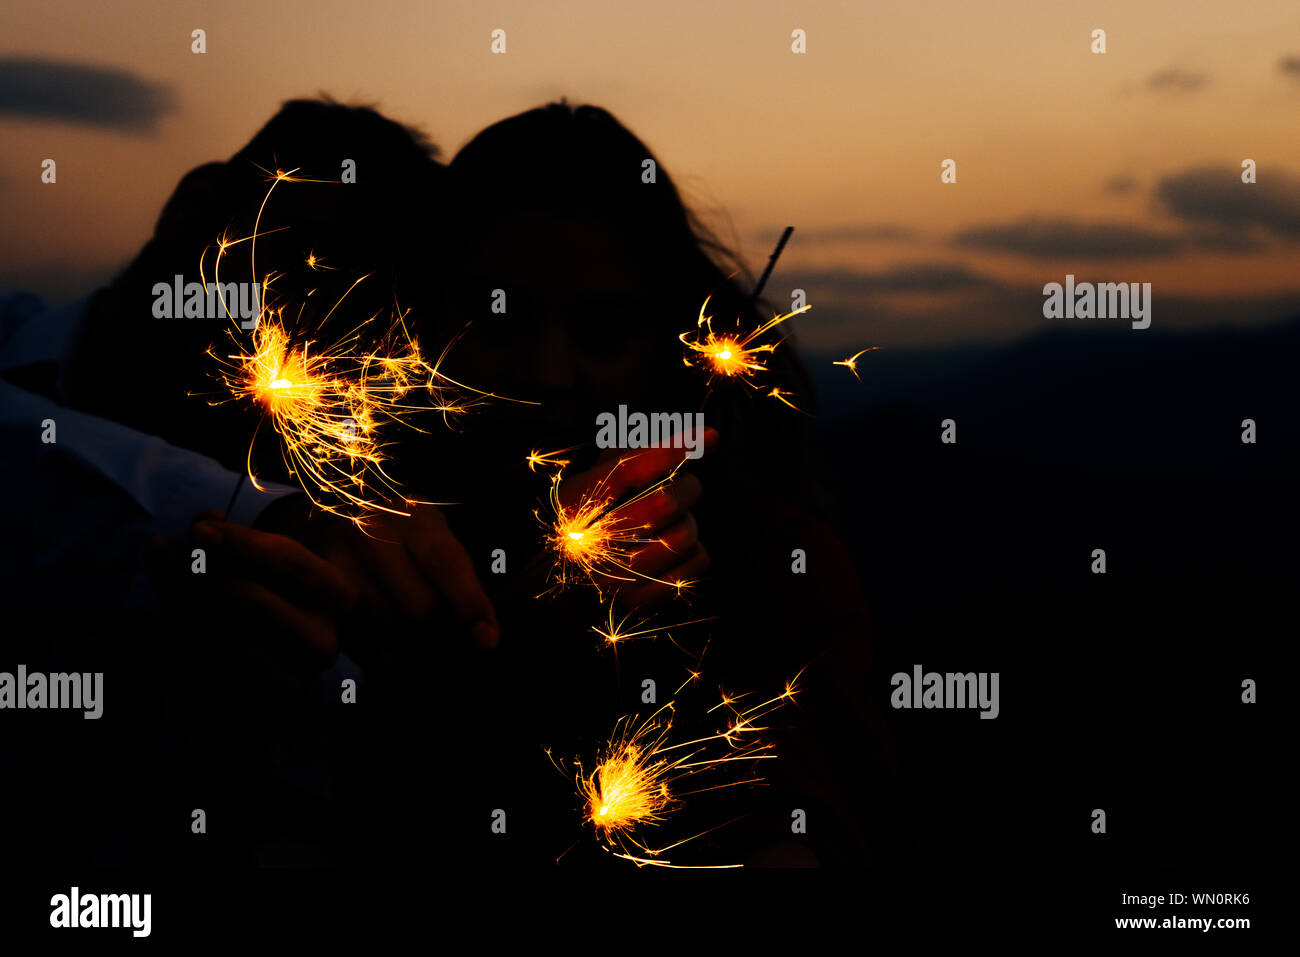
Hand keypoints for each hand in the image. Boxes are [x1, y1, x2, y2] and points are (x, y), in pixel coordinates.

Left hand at [146, 509, 358, 675]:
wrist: (266, 682)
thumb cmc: (263, 608)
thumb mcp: (256, 568)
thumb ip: (229, 544)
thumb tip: (202, 522)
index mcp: (336, 595)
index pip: (288, 561)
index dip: (241, 542)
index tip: (198, 528)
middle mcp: (324, 639)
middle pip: (247, 598)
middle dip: (196, 572)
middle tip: (160, 550)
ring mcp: (295, 680)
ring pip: (219, 635)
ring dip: (179, 605)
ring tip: (161, 583)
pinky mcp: (255, 709)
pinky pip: (207, 670)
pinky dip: (180, 643)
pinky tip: (169, 623)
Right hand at [255, 496, 500, 655]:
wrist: (327, 519)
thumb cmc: (400, 534)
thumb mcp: (431, 535)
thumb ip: (456, 572)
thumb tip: (484, 633)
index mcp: (411, 516)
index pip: (445, 562)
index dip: (471, 604)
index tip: (489, 642)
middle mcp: (370, 534)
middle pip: (420, 607)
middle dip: (443, 635)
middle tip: (454, 649)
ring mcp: (337, 563)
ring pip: (389, 632)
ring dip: (414, 652)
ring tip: (424, 650)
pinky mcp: (315, 598)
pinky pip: (359, 643)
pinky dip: (383, 658)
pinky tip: (394, 653)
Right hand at [552, 427, 717, 610]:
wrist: (569, 569)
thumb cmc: (598, 507)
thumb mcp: (607, 470)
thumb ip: (649, 450)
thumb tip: (709, 437)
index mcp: (575, 500)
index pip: (627, 471)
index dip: (671, 451)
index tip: (709, 436)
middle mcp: (589, 542)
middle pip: (663, 504)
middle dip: (686, 487)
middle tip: (682, 485)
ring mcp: (613, 578)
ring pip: (685, 536)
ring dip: (689, 522)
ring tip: (671, 522)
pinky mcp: (638, 600)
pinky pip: (697, 564)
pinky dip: (695, 551)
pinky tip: (673, 547)